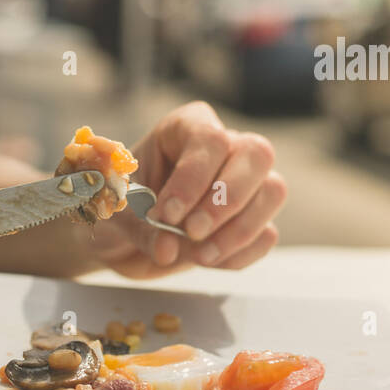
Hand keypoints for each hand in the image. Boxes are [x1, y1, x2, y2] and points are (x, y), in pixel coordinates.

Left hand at [89, 102, 285, 278]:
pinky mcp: (252, 220)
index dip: (193, 177)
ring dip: (239, 230)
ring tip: (199, 256)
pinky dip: (240, 254)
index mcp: (185, 129)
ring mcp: (245, 183)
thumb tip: (169, 247)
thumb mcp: (116, 212)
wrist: (123, 241)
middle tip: (192, 232)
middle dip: (227, 199)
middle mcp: (224, 148)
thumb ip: (141, 226)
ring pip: (273, 190)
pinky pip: (267, 233)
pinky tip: (207, 261)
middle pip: (257, 154)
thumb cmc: (119, 209)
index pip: (209, 138)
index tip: (167, 214)